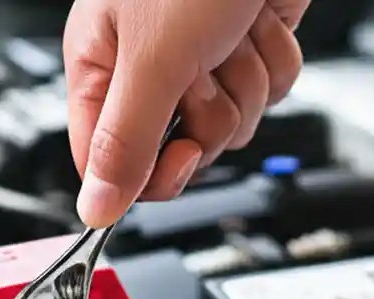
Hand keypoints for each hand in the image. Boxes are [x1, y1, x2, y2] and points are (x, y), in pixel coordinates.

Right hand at [64, 0, 309, 226]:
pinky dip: (276, 58)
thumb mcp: (155, 58)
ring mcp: (203, 61)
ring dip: (248, 78)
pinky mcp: (248, 50)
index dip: (152, 172)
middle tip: (205, 66)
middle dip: (212, 110)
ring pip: (235, 121)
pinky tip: (259, 19)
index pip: (112, 161)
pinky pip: (272, 89)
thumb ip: (126, 138)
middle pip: (184, 147)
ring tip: (232, 30)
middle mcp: (148, 69)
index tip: (181, 155)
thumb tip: (97, 205)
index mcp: (100, 66)